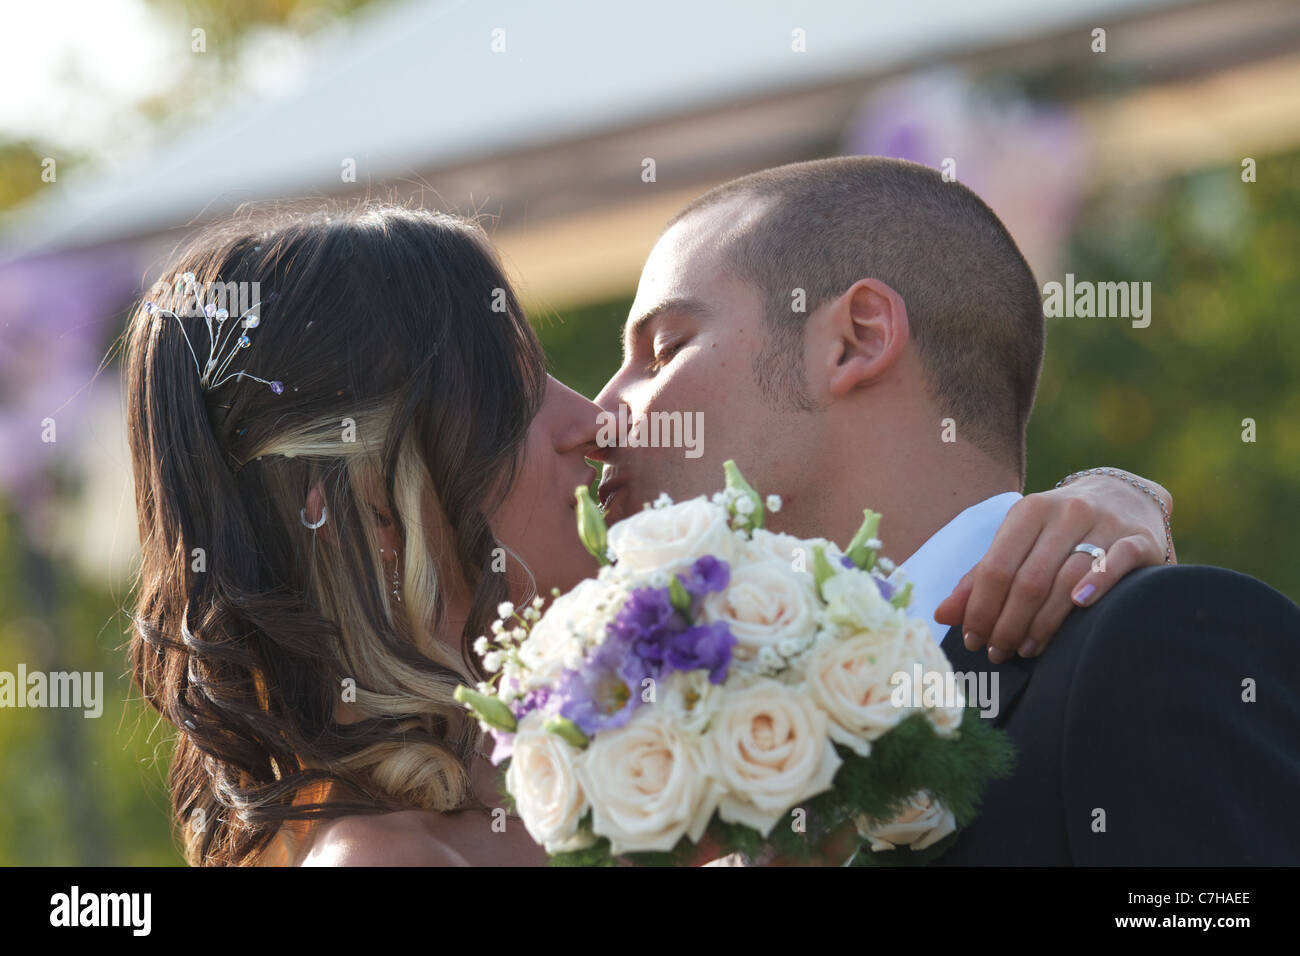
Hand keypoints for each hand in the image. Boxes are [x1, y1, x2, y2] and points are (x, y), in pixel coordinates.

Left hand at [934, 469, 1173, 661]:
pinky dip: (1096, 586)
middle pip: (1029, 579)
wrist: (1126, 497)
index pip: (996, 567)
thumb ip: (982, 578)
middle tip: (998, 652)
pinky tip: (1078, 608)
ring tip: (1026, 649)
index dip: (980, 608)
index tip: (972, 639)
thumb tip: (942, 615)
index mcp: (1029, 511)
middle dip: (1008, 623)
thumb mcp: (1019, 542)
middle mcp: (1066, 513)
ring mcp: (1105, 524)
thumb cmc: (1059, 531)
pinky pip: (1116, 564)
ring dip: (1043, 622)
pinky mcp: (1139, 539)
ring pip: (1067, 579)